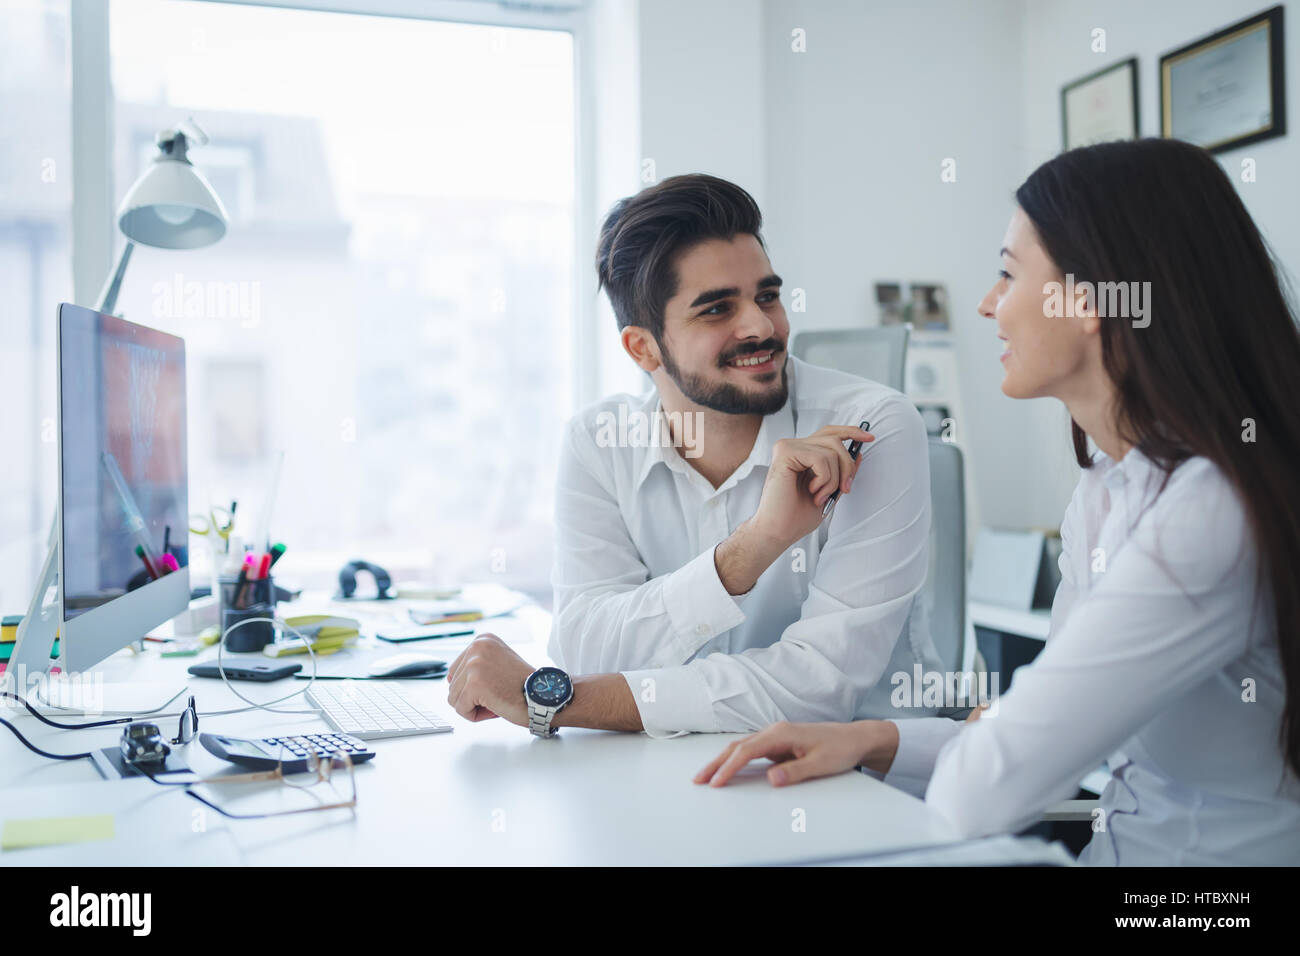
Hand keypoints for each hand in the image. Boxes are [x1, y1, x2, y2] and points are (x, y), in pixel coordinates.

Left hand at [445, 633, 533, 726]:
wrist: (544, 696)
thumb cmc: (524, 685)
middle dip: (472, 696)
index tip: (495, 685)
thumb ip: (476, 665)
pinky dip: (475, 715)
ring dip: (474, 706)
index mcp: (483, 639)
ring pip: (454, 698)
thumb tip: (450, 679)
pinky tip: (494, 708)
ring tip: (497, 700)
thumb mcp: (497, 663)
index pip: (455, 670)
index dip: (473, 686)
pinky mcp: (474, 683)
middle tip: (498, 694)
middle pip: (452, 684)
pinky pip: (461, 709)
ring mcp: (475, 664)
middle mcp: (477, 647)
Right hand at [694, 720, 891, 787]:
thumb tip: (771, 778)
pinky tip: (727, 767)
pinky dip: (735, 759)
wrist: (854, 738)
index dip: (729, 767)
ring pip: (741, 747)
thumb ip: (795, 772)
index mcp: (781, 734)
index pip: (747, 751)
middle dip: (716, 763)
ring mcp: (775, 736)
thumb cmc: (840, 748)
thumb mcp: (821, 764)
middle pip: (737, 747)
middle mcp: (774, 731)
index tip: (717, 782)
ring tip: (707, 775)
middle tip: (699, 779)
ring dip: (722, 760)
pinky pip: (750, 750)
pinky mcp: (778, 742)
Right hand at [751, 425, 872, 546]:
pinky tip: (813, 492)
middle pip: (834, 440)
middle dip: (847, 465)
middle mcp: (793, 446)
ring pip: (830, 450)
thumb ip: (840, 471)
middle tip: (845, 489)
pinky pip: (820, 458)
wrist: (778, 531)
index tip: (869, 437)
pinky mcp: (785, 453)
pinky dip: (824, 479)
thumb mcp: (829, 491)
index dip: (850, 432)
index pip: (829, 433)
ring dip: (834, 479)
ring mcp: (787, 447)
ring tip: (821, 496)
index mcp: (802, 454)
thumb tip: (858, 452)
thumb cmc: (797, 516)